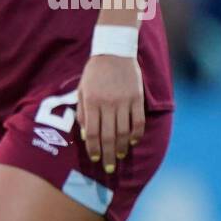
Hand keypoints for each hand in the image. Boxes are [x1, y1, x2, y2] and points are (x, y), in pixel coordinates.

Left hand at [76, 53, 143, 172]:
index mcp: (92, 102)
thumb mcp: (82, 90)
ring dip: (122, 147)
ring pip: (124, 131)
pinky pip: (138, 121)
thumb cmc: (94, 73)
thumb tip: (85, 135)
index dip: (93, 148)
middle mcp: (108, 103)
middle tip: (109, 168)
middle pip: (108, 136)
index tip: (95, 159)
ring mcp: (124, 101)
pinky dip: (136, 134)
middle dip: (108, 155)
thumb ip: (83, 112)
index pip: (92, 132)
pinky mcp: (137, 98)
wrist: (114, 51)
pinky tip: (133, 142)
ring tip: (119, 156)